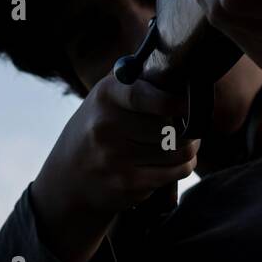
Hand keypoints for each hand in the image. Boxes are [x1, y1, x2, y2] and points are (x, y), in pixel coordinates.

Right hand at [30, 74, 198, 261]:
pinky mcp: (128, 184)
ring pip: (179, 152)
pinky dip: (183, 167)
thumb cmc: (102, 126)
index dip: (174, 101)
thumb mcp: (110, 96)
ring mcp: (115, 159)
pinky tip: (174, 162)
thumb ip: (141, 82)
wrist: (69, 175)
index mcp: (106, 96)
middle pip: (172, 127)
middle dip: (190, 128)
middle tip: (193, 125)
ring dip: (191, 148)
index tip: (191, 103)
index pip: (144, 97)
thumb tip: (185, 77)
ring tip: (185, 143)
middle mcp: (106, 127)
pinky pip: (175, 173)